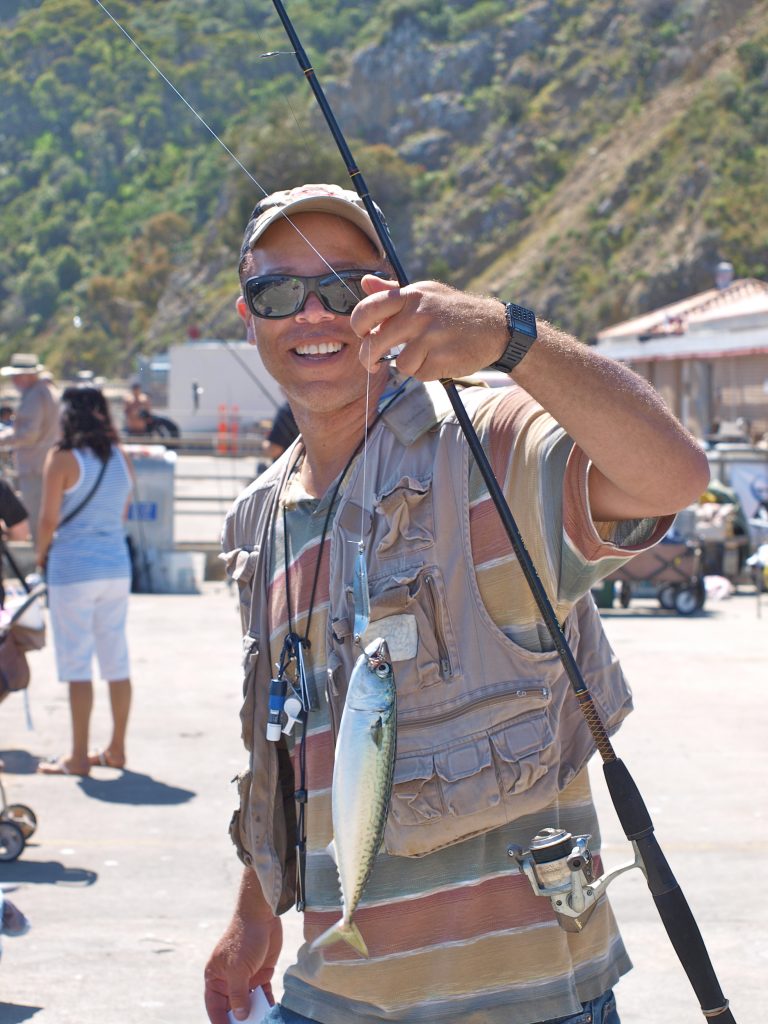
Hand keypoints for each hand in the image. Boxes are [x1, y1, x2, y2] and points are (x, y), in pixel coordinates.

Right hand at [204, 913, 281, 1023]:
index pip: (215, 1006)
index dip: (221, 1021)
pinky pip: (263, 994)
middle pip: (232, 1007)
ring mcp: (246, 977)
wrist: (262, 915)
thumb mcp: (238, 968)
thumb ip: (238, 994)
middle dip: (240, 1020)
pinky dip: (266, 1003)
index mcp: (215, 977)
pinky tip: (272, 1013)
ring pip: (248, 1002)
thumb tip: (240, 1016)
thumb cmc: (244, 938)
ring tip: (264, 1023)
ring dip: (255, 1014)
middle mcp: (229, 980)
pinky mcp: (261, 973)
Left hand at [350, 276, 507, 379]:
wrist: (494, 328)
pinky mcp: (442, 357)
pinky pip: (419, 374)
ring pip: (399, 363)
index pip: (368, 309)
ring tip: (425, 355)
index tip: (363, 335)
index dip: (358, 327)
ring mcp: (431, 336)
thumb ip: (393, 292)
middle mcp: (419, 313)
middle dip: (369, 359)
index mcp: (411, 295)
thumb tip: (365, 281)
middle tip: (373, 364)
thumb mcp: (425, 294)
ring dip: (409, 365)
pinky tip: (440, 360)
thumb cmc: (453, 312)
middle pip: (375, 343)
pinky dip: (426, 372)